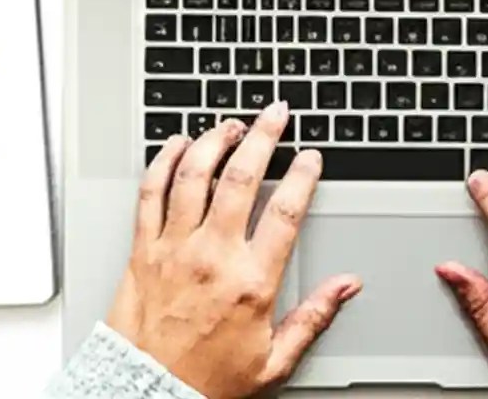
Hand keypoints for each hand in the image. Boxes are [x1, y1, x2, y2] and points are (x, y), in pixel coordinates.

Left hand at [106, 101, 360, 398]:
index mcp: (251, 282)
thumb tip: (345, 287)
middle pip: (240, 178)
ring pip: (193, 176)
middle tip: (276, 115)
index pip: (285, 210)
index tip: (311, 157)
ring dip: (215, 141)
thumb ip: (314, 317)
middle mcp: (212, 256)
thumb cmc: (206, 381)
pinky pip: (150, 194)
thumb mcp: (274, 359)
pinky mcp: (141, 251)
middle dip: (263, 137)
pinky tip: (178, 145)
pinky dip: (163, 162)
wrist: (145, 396)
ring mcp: (173, 249)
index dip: (302, 175)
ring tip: (232, 125)